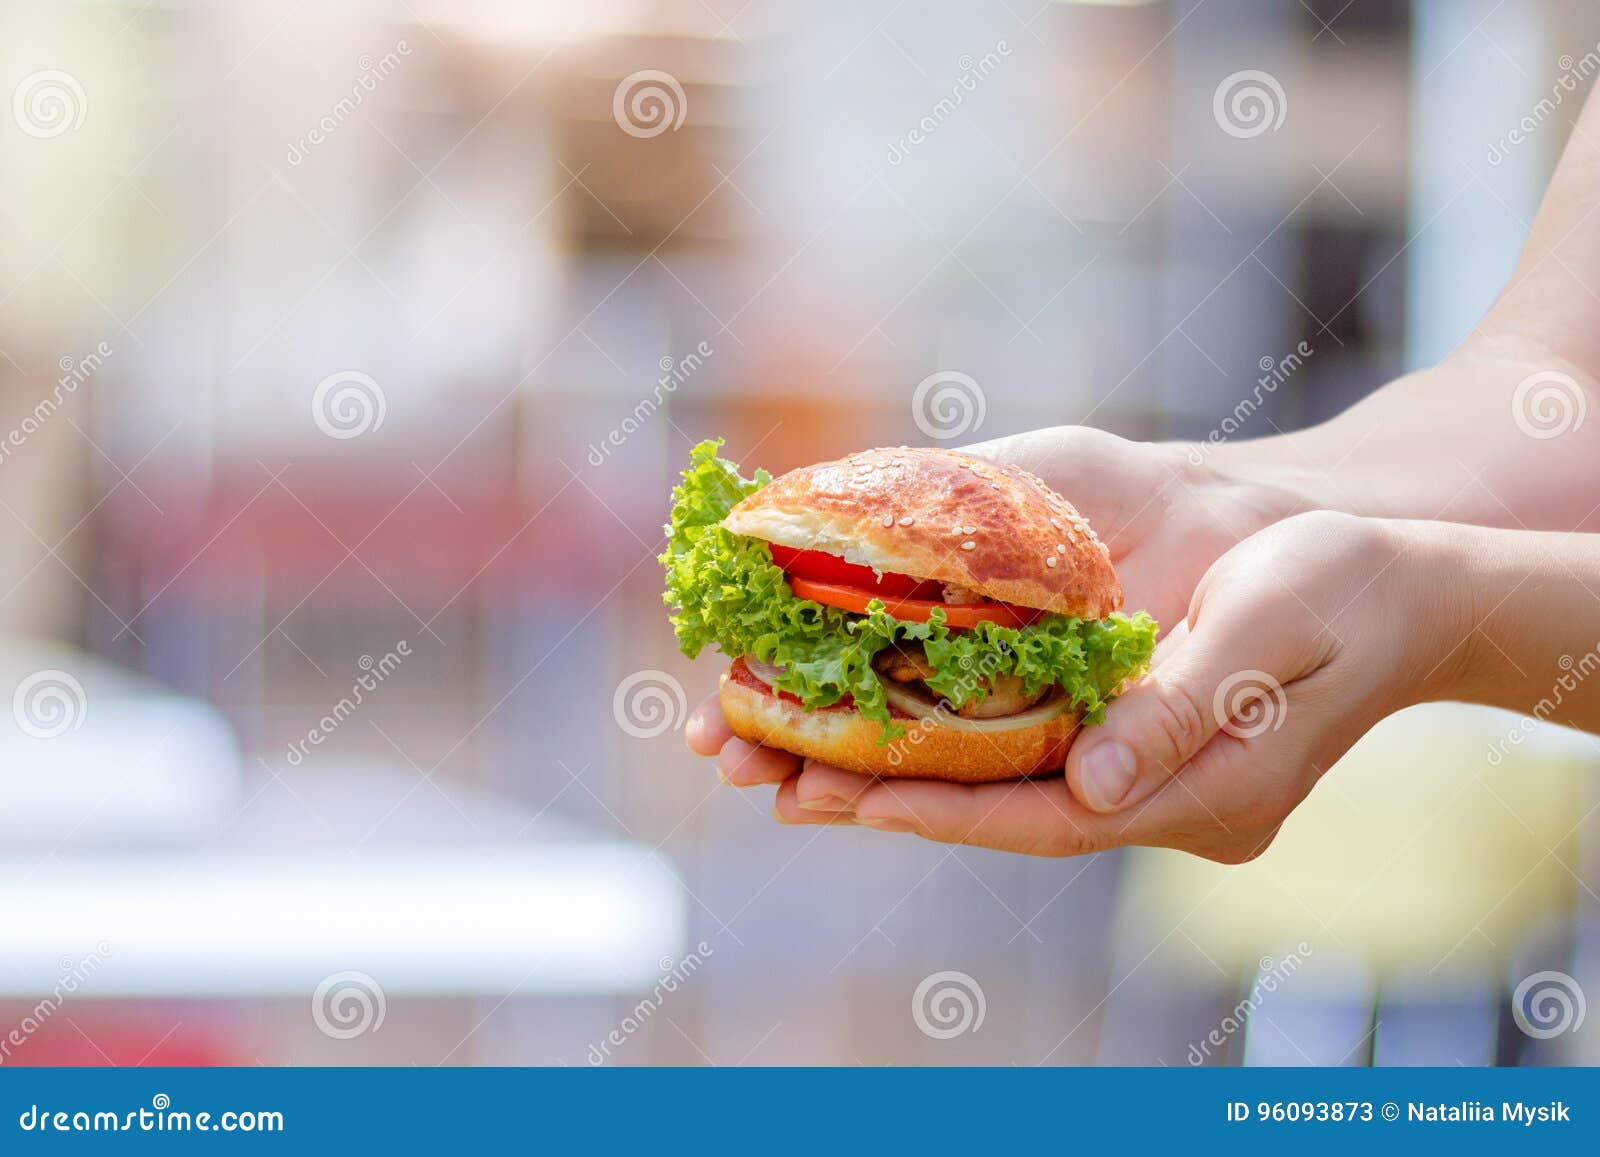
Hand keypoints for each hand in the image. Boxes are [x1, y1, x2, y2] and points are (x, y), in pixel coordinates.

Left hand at [686, 426, 1312, 796]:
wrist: (1405, 589)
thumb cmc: (1346, 593)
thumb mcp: (1269, 630)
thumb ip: (1181, 711)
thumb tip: (1092, 786)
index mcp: (1202, 794)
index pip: (1046, 820)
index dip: (940, 808)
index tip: (839, 794)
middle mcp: (1157, 800)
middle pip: (1001, 809)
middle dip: (885, 792)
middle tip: (767, 778)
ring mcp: (1143, 775)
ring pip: (999, 780)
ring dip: (898, 762)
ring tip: (785, 750)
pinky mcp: (1129, 739)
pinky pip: (1022, 744)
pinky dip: (946, 729)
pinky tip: (875, 705)